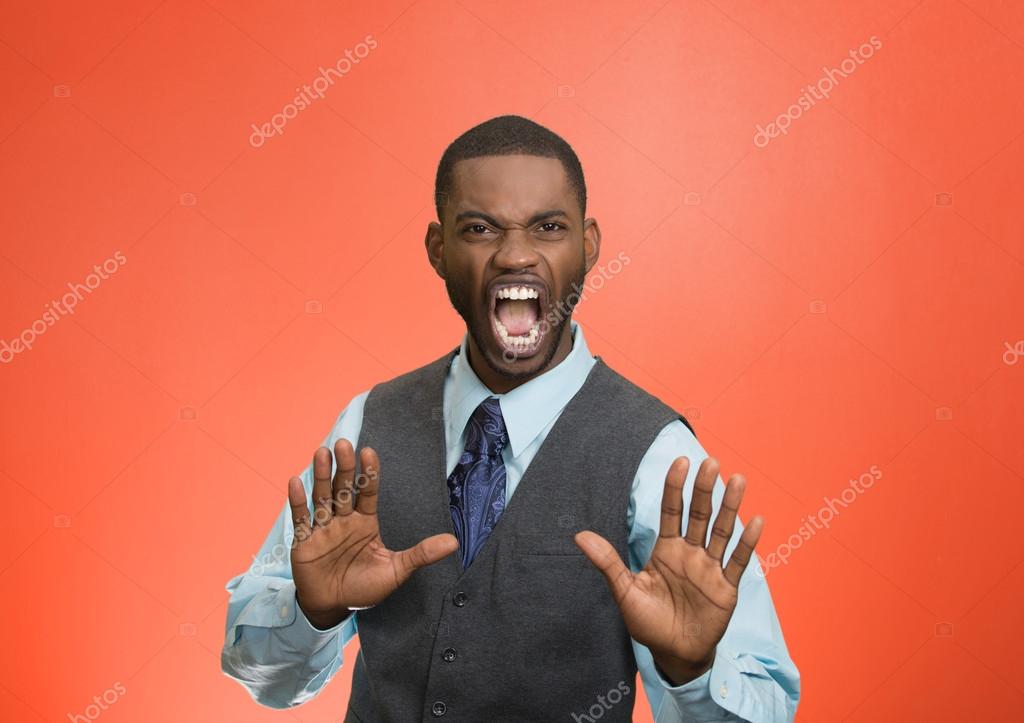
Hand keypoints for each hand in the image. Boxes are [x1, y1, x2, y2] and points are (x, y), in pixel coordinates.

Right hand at [288, 439, 458, 628]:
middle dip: (344, 467)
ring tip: (321, 453)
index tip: (369, 451)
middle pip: (344, 488)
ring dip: (321, 476)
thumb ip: (421, 554)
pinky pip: (300, 519)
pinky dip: (298, 501)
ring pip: (322, 497)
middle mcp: (344, 520)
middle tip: (344, 443)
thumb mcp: (396, 571)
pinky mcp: (304, 541)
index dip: (368, 473)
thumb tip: (453, 542)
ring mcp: (323, 529)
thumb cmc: (363, 588)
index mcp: (365, 522)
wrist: (333, 608)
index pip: (368, 492)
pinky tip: (296, 481)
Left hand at [575, 456, 763, 684]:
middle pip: (698, 514)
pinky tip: (757, 521)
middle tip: (710, 461)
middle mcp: (690, 553)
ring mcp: (710, 568)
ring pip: (721, 531)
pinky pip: (738, 561)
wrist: (673, 654)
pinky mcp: (726, 587)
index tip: (680, 462)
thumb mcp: (625, 591)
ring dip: (731, 507)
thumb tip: (578, 535)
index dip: (675, 487)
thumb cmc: (648, 622)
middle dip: (704, 489)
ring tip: (739, 480)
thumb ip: (607, 562)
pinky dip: (748, 542)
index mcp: (666, 550)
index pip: (671, 511)